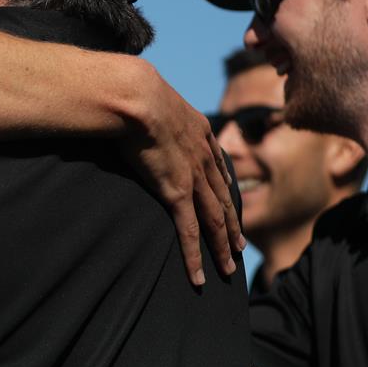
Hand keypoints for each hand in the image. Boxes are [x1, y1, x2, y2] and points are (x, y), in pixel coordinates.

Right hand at [119, 66, 240, 285]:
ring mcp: (193, 176)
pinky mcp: (177, 192)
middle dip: (233, 223)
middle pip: (223, 197)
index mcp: (198, 130)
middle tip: (240, 244)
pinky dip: (195, 257)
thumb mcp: (148, 93)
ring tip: (229, 266)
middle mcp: (203, 156)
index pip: (216, 165)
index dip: (224, 185)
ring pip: (215, 220)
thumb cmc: (131, 89)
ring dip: (223, 246)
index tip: (229, 200)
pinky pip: (189, 232)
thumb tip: (127, 96)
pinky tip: (200, 277)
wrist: (136, 95)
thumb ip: (146, 102)